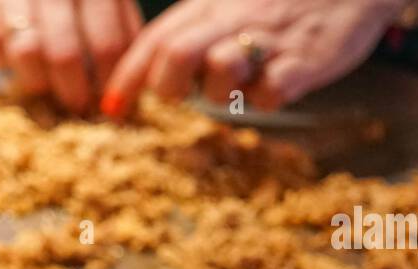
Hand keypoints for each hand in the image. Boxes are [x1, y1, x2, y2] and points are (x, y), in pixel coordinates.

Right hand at [0, 0, 143, 113]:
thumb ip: (120, 25)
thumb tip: (134, 81)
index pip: (108, 45)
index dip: (110, 83)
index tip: (111, 104)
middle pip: (65, 54)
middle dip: (74, 92)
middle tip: (78, 107)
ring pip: (25, 52)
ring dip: (37, 81)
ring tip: (46, 87)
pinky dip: (1, 60)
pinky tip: (12, 59)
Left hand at [101, 0, 406, 116]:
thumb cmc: (282, 2)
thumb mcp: (228, 4)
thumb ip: (189, 33)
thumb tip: (146, 75)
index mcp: (210, 6)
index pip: (156, 40)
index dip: (127, 76)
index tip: (110, 109)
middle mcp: (235, 19)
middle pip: (177, 53)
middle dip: (166, 85)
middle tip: (174, 97)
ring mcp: (271, 40)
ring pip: (221, 72)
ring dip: (218, 91)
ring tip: (238, 83)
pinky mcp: (307, 60)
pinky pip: (272, 92)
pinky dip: (266, 99)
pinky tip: (277, 87)